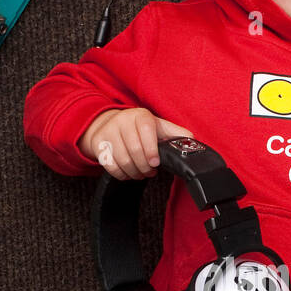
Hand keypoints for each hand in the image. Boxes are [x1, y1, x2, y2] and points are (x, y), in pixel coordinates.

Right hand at [79, 107, 193, 178]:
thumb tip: (192, 140)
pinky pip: (110, 166)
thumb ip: (174, 133)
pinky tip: (129, 173)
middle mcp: (122, 121)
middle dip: (145, 167)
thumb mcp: (157, 126)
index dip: (151, 149)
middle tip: (150, 171)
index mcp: (140, 115)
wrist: (108, 123)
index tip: (155, 163)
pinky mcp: (98, 144)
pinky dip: (122, 174)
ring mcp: (108, 132)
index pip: (145, 130)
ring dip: (134, 173)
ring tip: (141, 173)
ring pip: (122, 160)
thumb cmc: (137, 128)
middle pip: (134, 151)